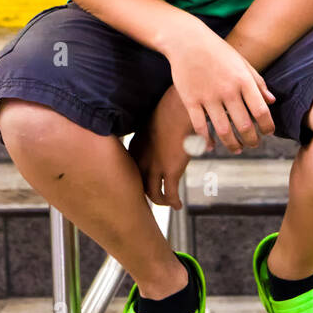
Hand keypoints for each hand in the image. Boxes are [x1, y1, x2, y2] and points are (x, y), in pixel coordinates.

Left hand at [128, 85, 199, 208]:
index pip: (132, 170)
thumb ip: (161, 135)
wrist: (179, 107)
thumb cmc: (171, 108)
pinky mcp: (171, 171)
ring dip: (160, 201)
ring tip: (168, 203)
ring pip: (153, 193)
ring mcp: (155, 167)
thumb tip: (167, 138)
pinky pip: (170, 194)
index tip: (146, 182)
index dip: (139, 178)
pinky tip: (178, 205)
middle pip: (138, 184)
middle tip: (155, 197)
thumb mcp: (157, 123)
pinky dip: (174, 202)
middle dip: (146, 192)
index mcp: (136, 147)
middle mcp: (141, 159)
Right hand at [165, 21, 276, 153]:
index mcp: (243, 80)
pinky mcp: (191, 101)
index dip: (268, 127)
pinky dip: (207, 140)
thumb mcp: (242, 62)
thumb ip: (258, 81)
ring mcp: (208, 97)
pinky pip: (200, 127)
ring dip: (232, 145)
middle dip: (252, 140)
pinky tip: (211, 146)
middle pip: (244, 125)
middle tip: (254, 144)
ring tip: (237, 149)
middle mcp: (228, 90)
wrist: (187, 41)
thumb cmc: (217, 50)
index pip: (261, 111)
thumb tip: (272, 101)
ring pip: (223, 131)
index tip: (268, 133)